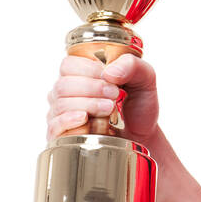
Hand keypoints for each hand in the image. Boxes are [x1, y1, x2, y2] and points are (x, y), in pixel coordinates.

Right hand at [45, 53, 160, 145]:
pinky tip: (85, 119)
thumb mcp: (145, 79)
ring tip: (109, 109)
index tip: (110, 78)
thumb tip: (109, 72)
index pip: (68, 65)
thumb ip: (132, 65)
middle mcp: (66, 92)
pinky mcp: (61, 135)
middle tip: (114, 95)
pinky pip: (55, 126)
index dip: (89, 70)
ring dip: (88, 105)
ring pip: (61, 104)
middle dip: (92, 89)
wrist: (143, 136)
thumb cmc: (138, 106)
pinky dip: (70, 121)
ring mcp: (61, 114)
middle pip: (63, 85)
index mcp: (80, 74)